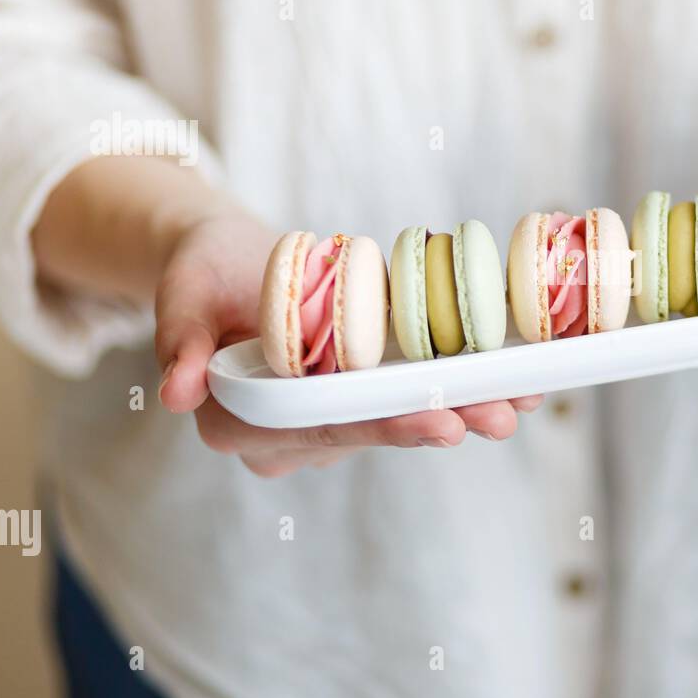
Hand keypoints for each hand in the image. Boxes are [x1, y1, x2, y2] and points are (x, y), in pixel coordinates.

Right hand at [155, 212, 541, 475]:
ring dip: (462, 410)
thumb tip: (177, 392)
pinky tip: (513, 384)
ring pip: (397, 418)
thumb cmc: (203, 269)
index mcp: (240, 420)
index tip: (439, 421)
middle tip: (499, 416)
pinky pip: (408, 399)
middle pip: (370, 430)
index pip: (319, 427)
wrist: (228, 262)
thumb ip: (181, 339)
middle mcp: (288, 435)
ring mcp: (327, 421)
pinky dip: (460, 390)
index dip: (381, 426)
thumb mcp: (184, 290)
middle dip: (438, 422)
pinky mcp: (358, 398)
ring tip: (520, 400)